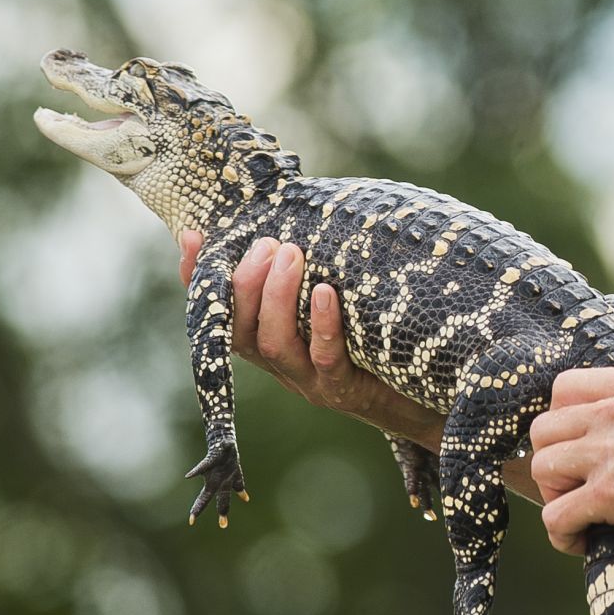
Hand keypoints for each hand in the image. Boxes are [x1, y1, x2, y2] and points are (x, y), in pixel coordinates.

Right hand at [178, 230, 422, 433]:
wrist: (418, 396)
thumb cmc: (371, 338)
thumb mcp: (335, 302)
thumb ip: (309, 271)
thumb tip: (296, 218)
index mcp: (267, 338)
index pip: (219, 310)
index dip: (199, 279)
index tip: (194, 236)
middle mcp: (279, 362)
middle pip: (240, 328)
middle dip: (246, 282)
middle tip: (267, 243)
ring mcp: (308, 380)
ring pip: (275, 344)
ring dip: (277, 297)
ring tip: (290, 254)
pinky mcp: (343, 389)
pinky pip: (326, 358)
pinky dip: (323, 325)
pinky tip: (327, 293)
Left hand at [528, 368, 613, 557]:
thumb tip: (613, 448)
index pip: (564, 387)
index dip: (561, 424)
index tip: (577, 453)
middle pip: (544, 430)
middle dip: (553, 464)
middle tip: (579, 492)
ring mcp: (612, 449)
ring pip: (543, 468)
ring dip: (555, 498)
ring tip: (583, 519)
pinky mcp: (612, 492)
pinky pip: (555, 515)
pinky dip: (562, 536)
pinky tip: (584, 544)